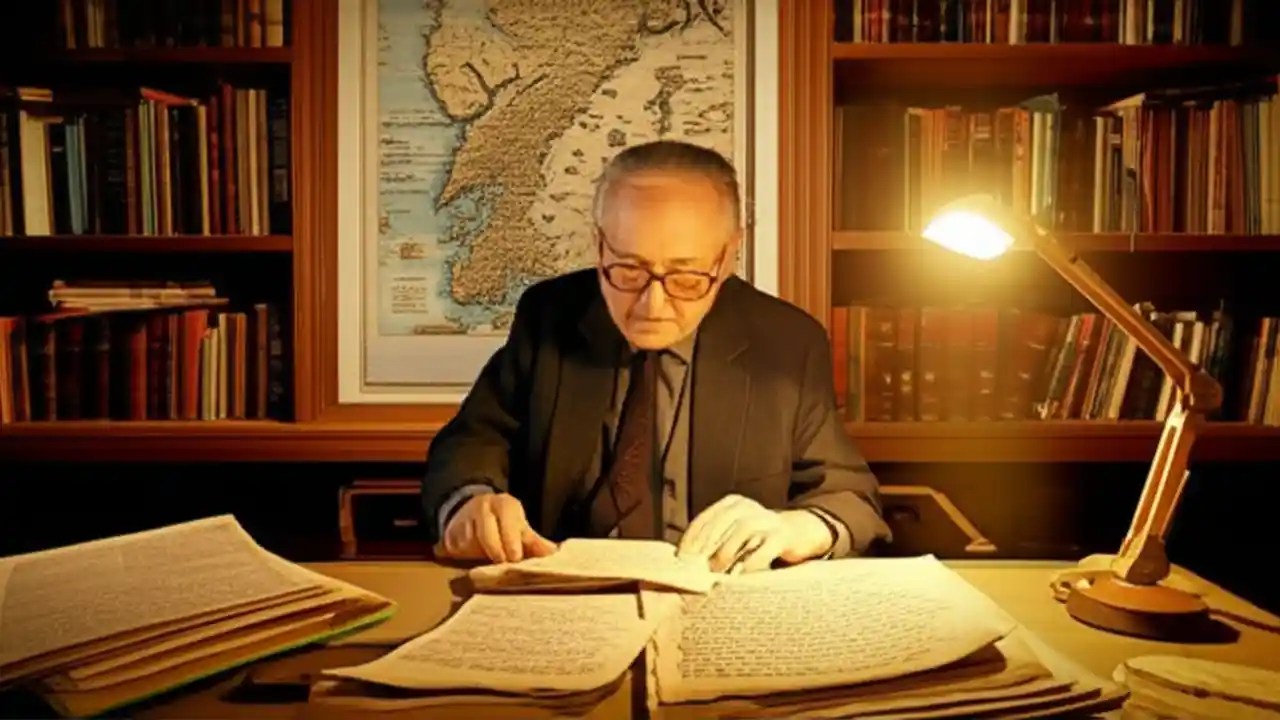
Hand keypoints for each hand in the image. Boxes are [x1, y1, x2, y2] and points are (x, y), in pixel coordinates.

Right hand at [436, 492, 556, 563]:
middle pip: (488, 532)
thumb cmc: (503, 524)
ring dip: (481, 556)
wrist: (469, 512)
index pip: (508, 521)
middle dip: (497, 550)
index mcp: (505, 504)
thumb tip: (554, 554)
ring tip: (490, 566)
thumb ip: (534, 542)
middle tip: (504, 564)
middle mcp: (484, 507)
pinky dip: (468, 557)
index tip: (516, 557)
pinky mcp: (451, 534)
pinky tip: (474, 561)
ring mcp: (465, 519)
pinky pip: (460, 549)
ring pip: (473, 542)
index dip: (511, 540)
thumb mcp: (519, 528)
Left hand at [676, 494, 833, 572]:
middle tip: (695, 567)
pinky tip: (739, 577)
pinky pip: (763, 549)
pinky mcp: (782, 535)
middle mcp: (749, 507)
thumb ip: (717, 541)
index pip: (706, 518)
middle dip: (706, 545)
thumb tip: (689, 562)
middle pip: (722, 523)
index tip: (681, 557)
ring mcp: (767, 519)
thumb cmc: (759, 538)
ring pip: (742, 532)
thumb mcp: (737, 534)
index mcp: (733, 504)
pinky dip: (750, 563)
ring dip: (725, 553)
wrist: (800, 532)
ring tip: (714, 572)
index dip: (691, 538)